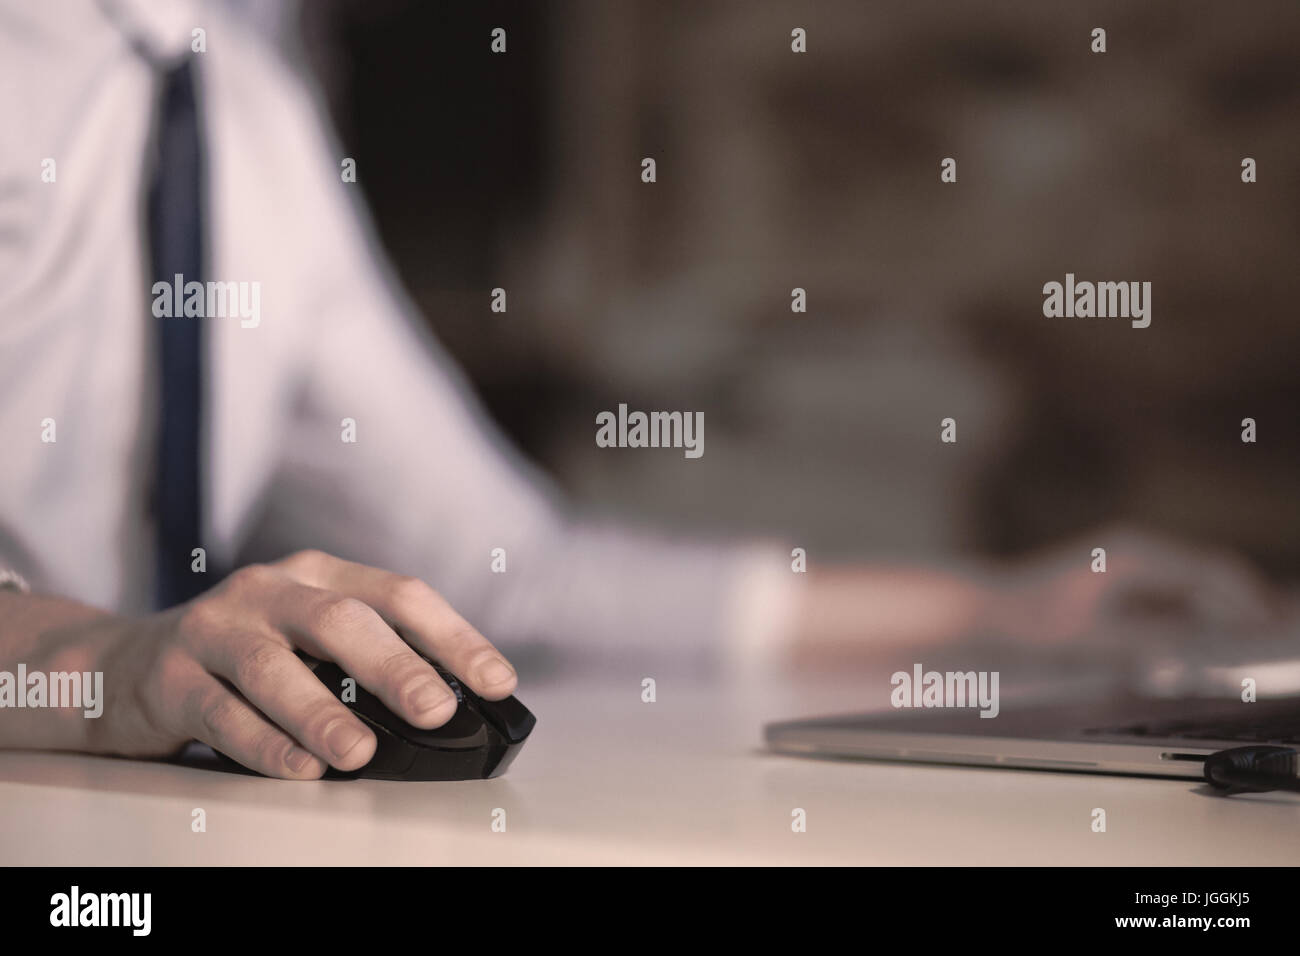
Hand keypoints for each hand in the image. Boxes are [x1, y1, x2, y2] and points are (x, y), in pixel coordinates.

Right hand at [88, 550, 515, 778]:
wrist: (125, 663)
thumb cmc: (242, 654)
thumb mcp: (306, 637)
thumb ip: (365, 660)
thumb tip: (449, 709)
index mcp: (317, 576)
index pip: (398, 594)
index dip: (453, 636)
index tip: (496, 681)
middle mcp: (267, 591)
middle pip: (340, 621)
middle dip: (396, 667)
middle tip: (436, 710)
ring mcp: (214, 629)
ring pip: (273, 667)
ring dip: (322, 712)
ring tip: (360, 753)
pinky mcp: (170, 677)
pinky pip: (221, 713)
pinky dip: (264, 744)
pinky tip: (299, 768)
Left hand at [787, 526, 1280, 671]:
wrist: (984, 611)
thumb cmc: (1031, 623)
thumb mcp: (1093, 643)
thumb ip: (1148, 648)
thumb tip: (1196, 657)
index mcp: (1135, 555)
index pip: (1212, 574)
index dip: (1248, 604)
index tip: (1272, 633)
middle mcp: (1136, 552)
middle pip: (1210, 578)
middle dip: (1242, 610)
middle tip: (1269, 646)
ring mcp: (1128, 564)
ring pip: (1192, 589)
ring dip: (1218, 617)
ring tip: (1245, 653)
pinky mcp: (1119, 582)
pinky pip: (1170, 599)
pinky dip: (1192, 621)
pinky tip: (1202, 651)